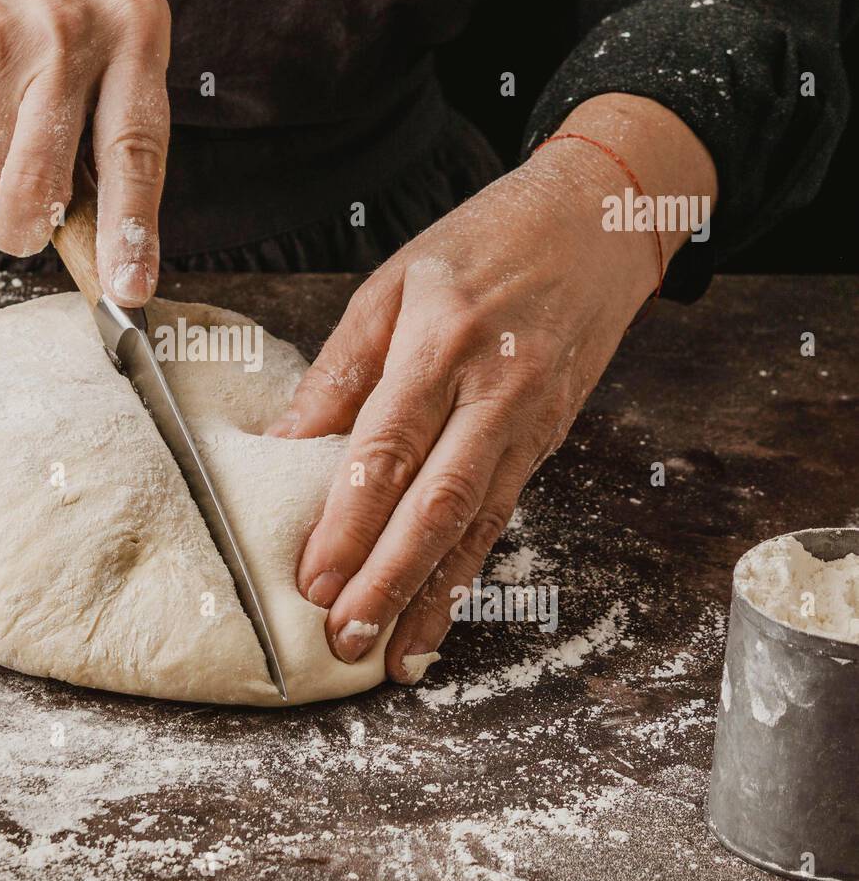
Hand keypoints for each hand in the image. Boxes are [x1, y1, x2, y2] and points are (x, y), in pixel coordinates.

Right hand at [0, 0, 169, 302]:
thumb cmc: (49, 7)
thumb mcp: (108, 39)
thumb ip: (116, 130)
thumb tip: (114, 254)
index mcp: (138, 30)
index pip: (139, 150)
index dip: (132, 229)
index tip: (129, 291)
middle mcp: (79, 28)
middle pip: (47, 181)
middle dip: (25, 224)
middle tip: (16, 232)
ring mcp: (9, 31)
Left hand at [269, 95, 716, 681]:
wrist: (596, 222)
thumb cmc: (480, 245)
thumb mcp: (391, 285)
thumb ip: (338, 370)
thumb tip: (282, 444)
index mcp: (440, 343)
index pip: (387, 449)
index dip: (349, 521)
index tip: (312, 579)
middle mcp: (491, 392)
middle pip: (437, 503)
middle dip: (389, 580)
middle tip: (346, 640)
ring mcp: (528, 422)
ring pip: (476, 525)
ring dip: (433, 597)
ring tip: (392, 658)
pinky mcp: (546, 441)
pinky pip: (502, 516)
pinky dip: (469, 572)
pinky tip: (441, 613)